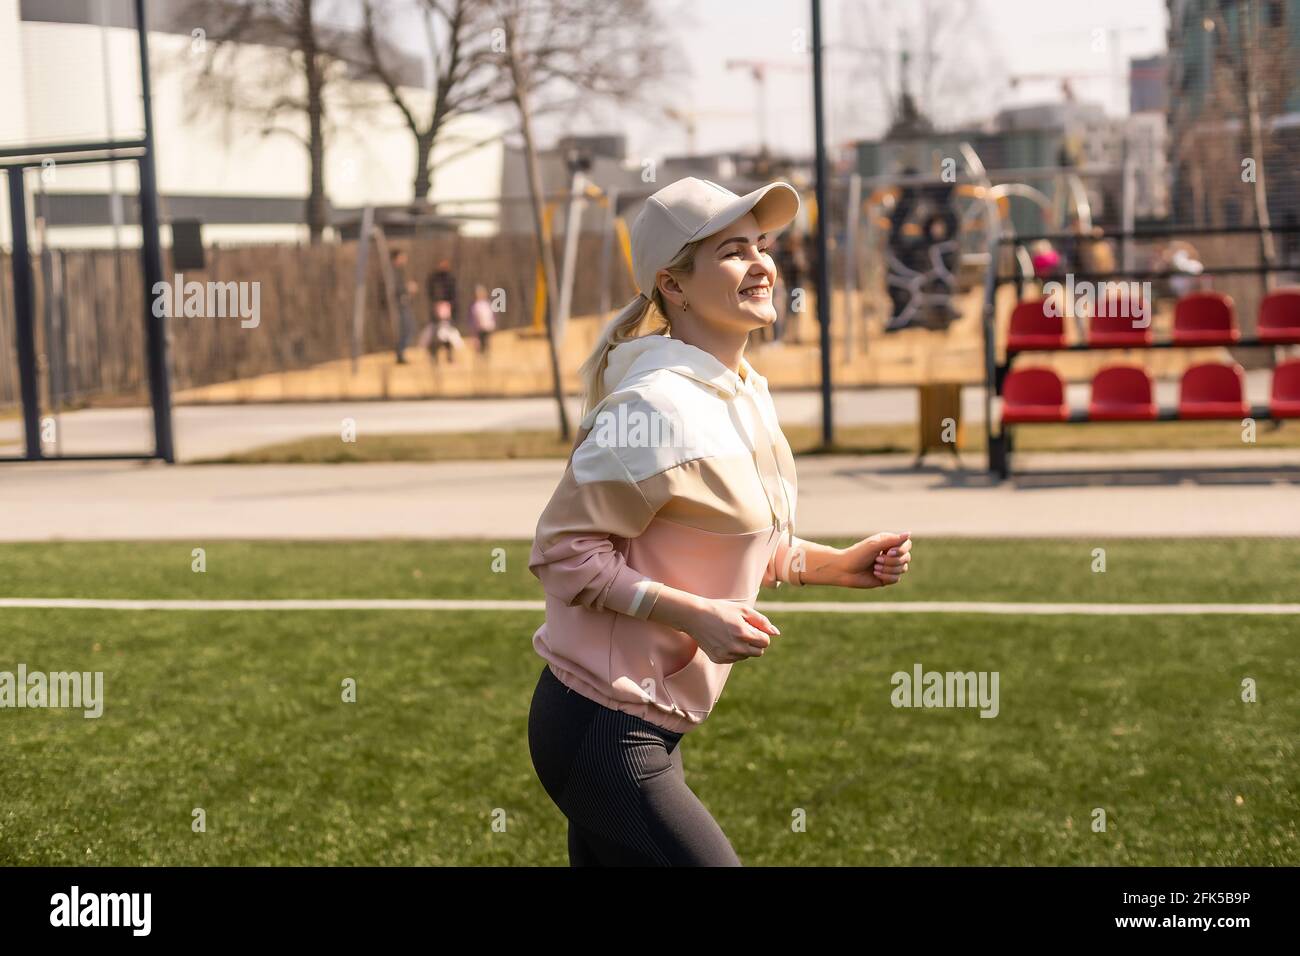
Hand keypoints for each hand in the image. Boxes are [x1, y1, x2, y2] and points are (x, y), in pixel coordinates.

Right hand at [648, 588, 778, 664]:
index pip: (765, 642)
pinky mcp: (719, 659)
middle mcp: (735, 647)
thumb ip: (762, 621)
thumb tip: (776, 633)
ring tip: (731, 634)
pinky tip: (724, 640)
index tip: (752, 627)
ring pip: (746, 656)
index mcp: (743, 633)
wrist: (694, 617)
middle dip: (755, 643)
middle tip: (744, 631)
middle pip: (759, 652)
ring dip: (744, 647)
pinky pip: (735, 659)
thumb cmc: (720, 610)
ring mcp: (726, 655)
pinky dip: (734, 651)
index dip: (761, 634)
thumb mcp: (742, 610)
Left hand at [821, 531, 911, 588]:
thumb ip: (892, 540)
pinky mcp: (886, 578)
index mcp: (888, 543)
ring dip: (888, 569)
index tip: (887, 551)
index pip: (907, 544)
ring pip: (902, 569)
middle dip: (891, 561)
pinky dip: (886, 577)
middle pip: (906, 558)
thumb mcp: (874, 545)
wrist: (844, 570)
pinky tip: (875, 574)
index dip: (901, 550)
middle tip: (876, 560)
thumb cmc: (857, 554)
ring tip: (875, 567)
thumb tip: (909, 533)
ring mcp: (889, 566)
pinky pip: (896, 579)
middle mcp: (891, 553)